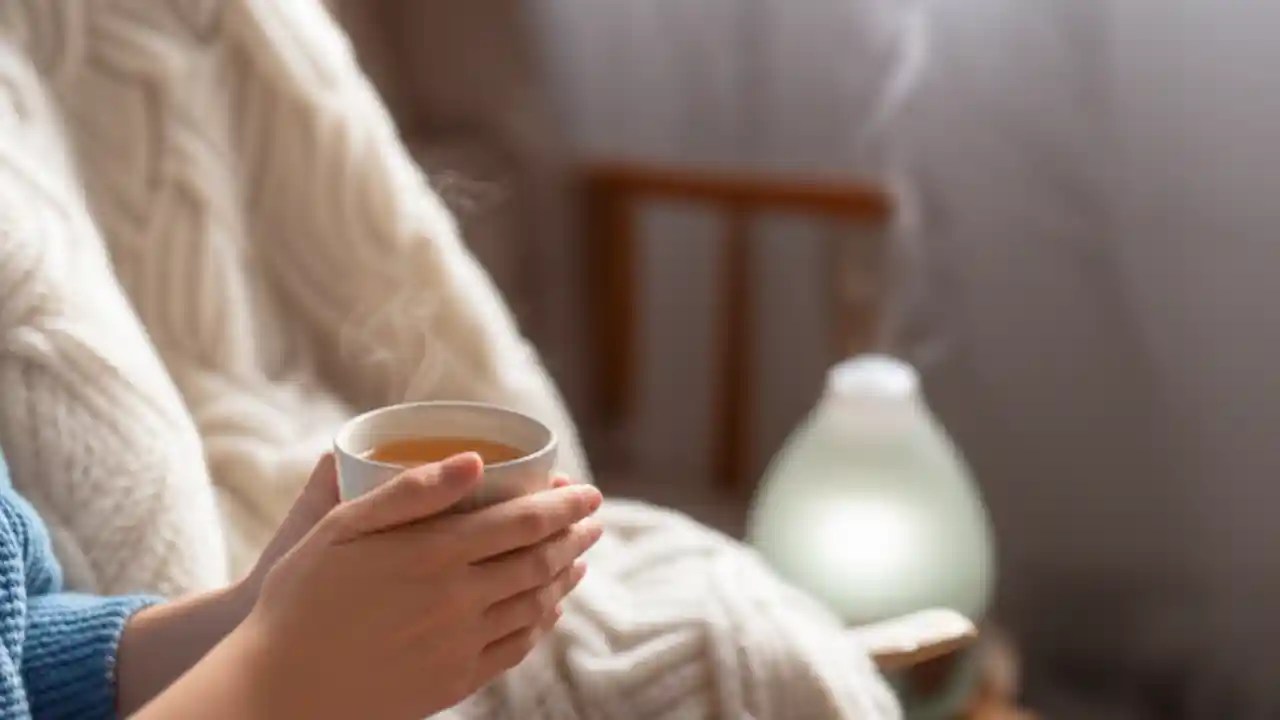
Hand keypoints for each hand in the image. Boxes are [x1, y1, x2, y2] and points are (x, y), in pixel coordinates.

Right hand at [234, 453, 603, 718]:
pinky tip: (546, 612)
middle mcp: (459, 599)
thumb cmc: (299, 599)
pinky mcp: (455, 682)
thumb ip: (411, 492)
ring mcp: (460, 645)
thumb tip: (475, 459)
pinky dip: (542, 625)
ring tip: (578, 560)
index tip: (588, 492)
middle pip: (539, 561)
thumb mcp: (341, 528)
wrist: (278, 690)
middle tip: (594, 520)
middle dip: (575, 536)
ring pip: (535, 605)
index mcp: (435, 554)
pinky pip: (515, 649)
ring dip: (564, 577)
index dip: (565, 505)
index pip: (524, 522)